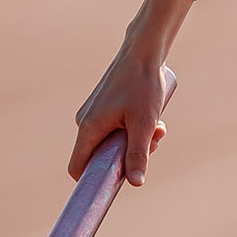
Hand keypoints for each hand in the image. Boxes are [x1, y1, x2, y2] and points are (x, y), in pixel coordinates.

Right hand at [69, 55, 171, 186]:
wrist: (144, 52)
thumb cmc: (143, 85)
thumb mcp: (144, 124)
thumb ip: (139, 154)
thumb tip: (135, 183)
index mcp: (88, 129)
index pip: (78, 168)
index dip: (94, 182)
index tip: (117, 185)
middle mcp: (85, 123)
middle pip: (101, 156)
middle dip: (129, 156)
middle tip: (154, 143)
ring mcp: (94, 114)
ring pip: (113, 142)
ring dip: (137, 141)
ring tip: (158, 127)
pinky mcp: (104, 107)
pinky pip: (115, 129)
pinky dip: (134, 129)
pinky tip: (154, 118)